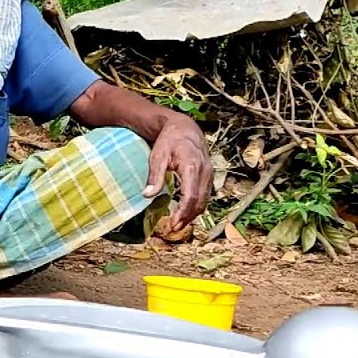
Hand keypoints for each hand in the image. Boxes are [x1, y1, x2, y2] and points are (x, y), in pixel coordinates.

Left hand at [145, 116, 211, 230]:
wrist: (185, 129)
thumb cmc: (170, 141)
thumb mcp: (157, 155)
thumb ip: (154, 176)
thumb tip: (147, 195)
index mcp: (192, 166)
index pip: (191, 195)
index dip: (183, 212)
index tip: (174, 224)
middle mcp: (205, 172)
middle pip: (200, 201)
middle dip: (188, 217)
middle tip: (173, 229)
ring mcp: (209, 174)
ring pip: (205, 200)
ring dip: (193, 214)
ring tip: (177, 224)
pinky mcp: (209, 177)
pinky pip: (205, 196)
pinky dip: (196, 206)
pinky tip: (185, 213)